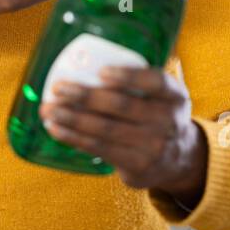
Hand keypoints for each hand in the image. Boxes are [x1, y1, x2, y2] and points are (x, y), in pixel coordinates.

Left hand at [40, 65, 207, 208]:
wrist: (181, 159)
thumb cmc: (159, 115)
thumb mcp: (163, 96)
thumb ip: (138, 81)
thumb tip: (86, 63)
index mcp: (174, 95)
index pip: (155, 81)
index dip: (128, 76)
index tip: (102, 71)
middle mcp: (167, 121)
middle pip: (122, 106)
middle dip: (85, 96)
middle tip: (58, 87)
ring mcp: (152, 146)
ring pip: (105, 129)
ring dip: (72, 118)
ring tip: (48, 109)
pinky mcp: (136, 165)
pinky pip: (99, 149)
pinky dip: (74, 137)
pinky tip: (56, 128)